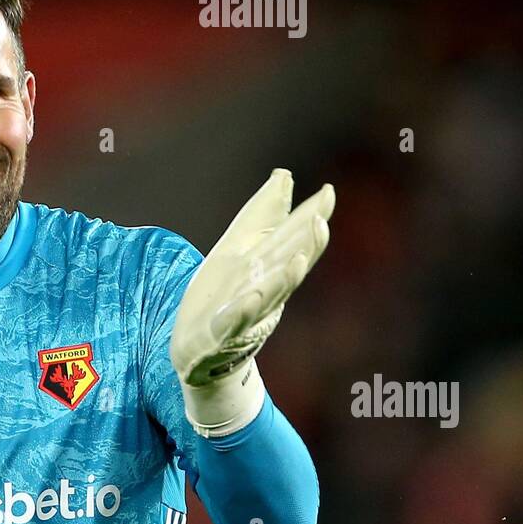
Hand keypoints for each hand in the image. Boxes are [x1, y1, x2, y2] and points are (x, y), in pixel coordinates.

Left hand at [171, 169, 334, 434]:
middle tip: (319, 221)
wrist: (195, 347)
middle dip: (305, 247)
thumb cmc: (222, 294)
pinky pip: (233, 324)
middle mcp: (264, 291)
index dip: (309, 218)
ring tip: (295, 260)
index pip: (292, 240)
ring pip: (269, 296)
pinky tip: (248, 298)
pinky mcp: (220, 335)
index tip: (326, 193)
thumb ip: (262, 215)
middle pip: (287, 267)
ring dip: (283, 280)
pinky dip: (242, 312)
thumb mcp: (238, 249)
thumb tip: (284, 176)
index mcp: (268, 269)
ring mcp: (245, 315)